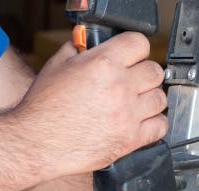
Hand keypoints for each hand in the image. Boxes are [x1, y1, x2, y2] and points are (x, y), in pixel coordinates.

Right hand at [14, 32, 166, 178]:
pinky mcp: (131, 139)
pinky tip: (142, 121)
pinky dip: (155, 124)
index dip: (135, 49)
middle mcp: (119, 87)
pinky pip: (161, 126)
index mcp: (102, 64)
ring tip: (137, 102)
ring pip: (161, 99)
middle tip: (134, 81)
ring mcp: (127, 114)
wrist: (37, 142)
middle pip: (155, 71)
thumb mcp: (57, 66)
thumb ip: (77, 49)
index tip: (132, 56)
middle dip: (144, 74)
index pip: (140, 43)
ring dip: (151, 99)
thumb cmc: (43, 107)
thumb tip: (89, 41)